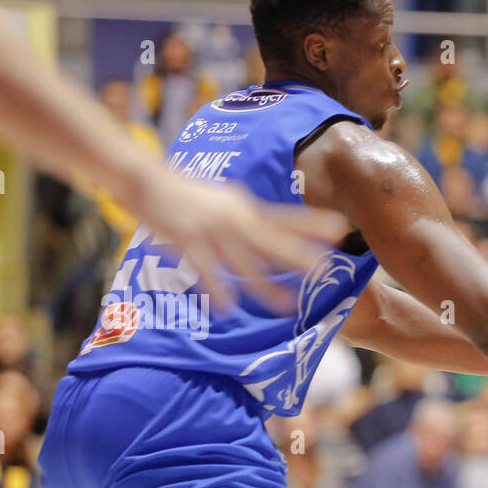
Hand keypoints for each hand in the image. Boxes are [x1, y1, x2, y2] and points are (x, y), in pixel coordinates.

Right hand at [132, 170, 349, 310]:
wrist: (145, 179)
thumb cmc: (183, 191)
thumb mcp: (222, 199)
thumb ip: (243, 215)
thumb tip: (265, 224)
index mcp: (243, 208)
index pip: (285, 217)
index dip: (313, 224)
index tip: (342, 228)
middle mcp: (233, 218)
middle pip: (272, 241)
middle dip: (299, 256)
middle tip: (325, 269)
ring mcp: (211, 229)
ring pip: (245, 263)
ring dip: (266, 286)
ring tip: (287, 305)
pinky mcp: (187, 239)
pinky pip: (206, 269)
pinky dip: (217, 289)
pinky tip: (228, 308)